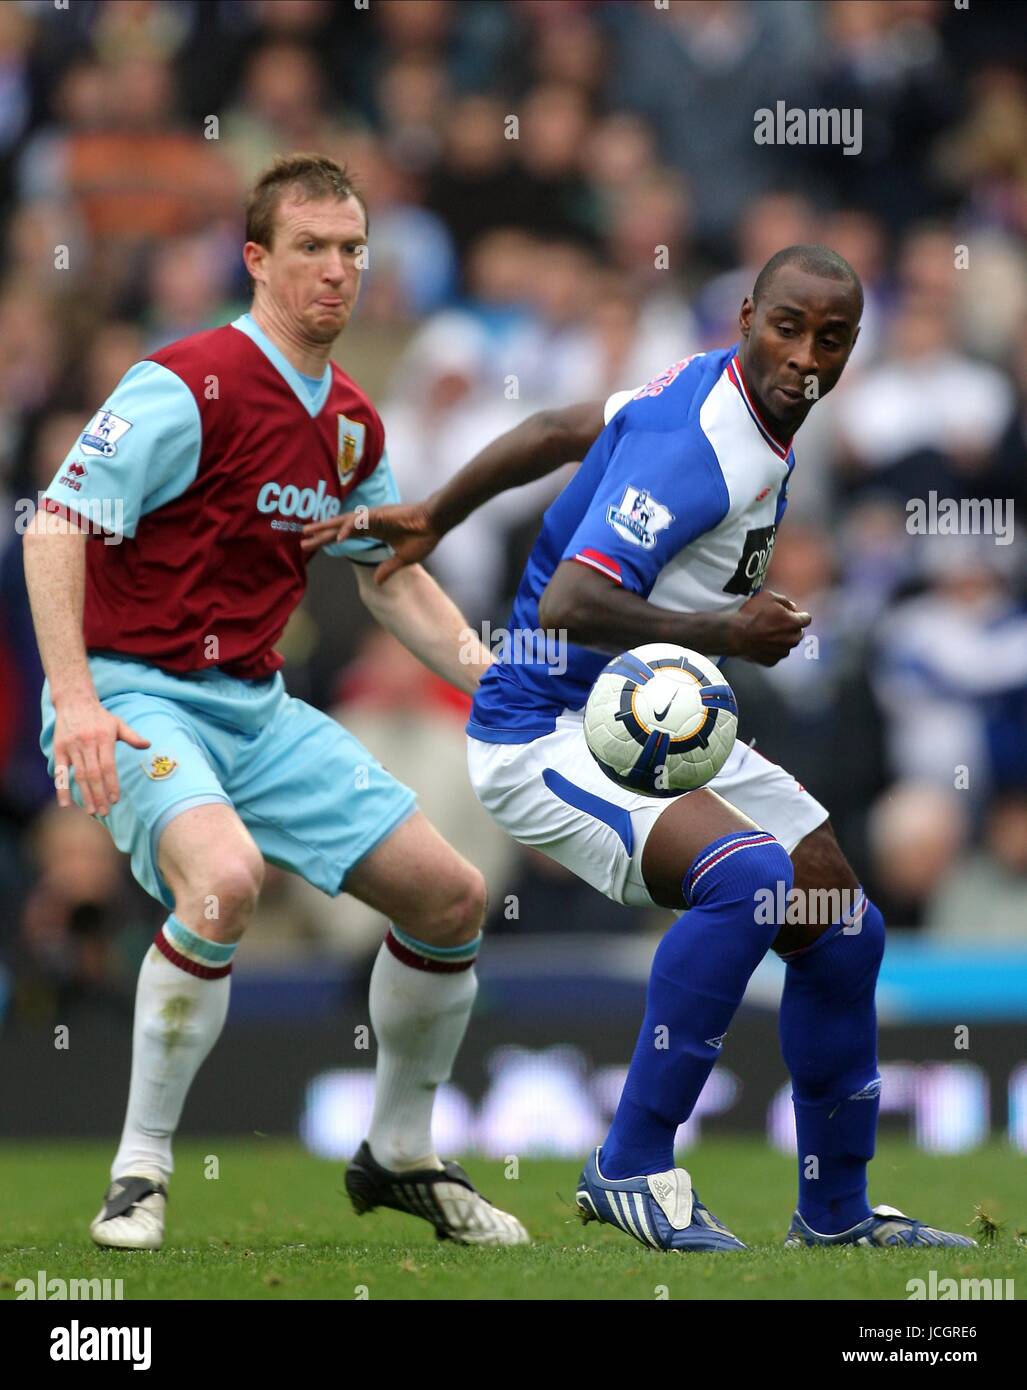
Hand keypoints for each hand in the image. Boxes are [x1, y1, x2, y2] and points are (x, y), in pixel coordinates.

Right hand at [52, 695, 150, 816]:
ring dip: (84, 795)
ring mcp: (71, 746)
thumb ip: (132, 736)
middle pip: (93, 774)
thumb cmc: (99, 716)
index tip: (115, 799)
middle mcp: (86, 743)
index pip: (108, 765)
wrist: (74, 701)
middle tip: (105, 812)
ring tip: (91, 811)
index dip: (111, 784)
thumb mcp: (118, 723)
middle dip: (99, 794)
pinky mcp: (59, 749)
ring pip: (78, 775)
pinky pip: (59, 772)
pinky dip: (62, 788)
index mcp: (103, 738)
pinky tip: (66, 804)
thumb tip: (148, 744)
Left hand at [301, 500, 441, 583]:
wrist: (436, 523)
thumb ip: (388, 569)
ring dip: (325, 528)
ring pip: (342, 522)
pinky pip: (359, 522)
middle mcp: (369, 522)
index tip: (315, 545)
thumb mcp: (403, 559)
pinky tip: (337, 538)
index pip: (346, 535)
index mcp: (374, 530)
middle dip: (320, 534)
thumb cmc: (424, 537)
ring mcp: (372, 517)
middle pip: (338, 528)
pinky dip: (348, 529)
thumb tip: (377, 581)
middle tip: (301, 538)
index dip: (330, 540)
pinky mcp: (379, 515)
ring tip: (307, 532)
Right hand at [731, 589, 810, 665]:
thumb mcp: (768, 597)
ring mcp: (783, 652)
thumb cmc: (751, 615)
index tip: (791, 614)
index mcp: (794, 623)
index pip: (806, 619)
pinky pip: (776, 654)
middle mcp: (792, 639)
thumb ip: (784, 601)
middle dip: (791, 628)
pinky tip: (762, 643)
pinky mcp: (772, 661)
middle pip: (798, 632)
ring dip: (782, 639)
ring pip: (788, 644)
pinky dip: (772, 649)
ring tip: (767, 633)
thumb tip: (791, 607)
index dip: (798, 615)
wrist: (736, 635)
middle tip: (776, 623)